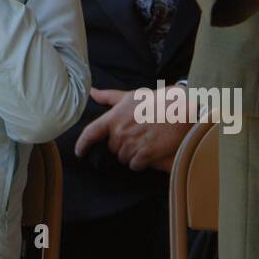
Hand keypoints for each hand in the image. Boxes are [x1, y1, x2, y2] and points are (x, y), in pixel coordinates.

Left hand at [74, 87, 188, 171]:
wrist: (179, 108)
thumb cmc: (154, 101)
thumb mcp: (129, 96)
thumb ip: (108, 97)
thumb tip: (92, 92)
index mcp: (113, 118)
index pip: (90, 133)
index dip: (82, 144)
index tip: (79, 152)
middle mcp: (120, 132)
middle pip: (112, 149)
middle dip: (121, 145)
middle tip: (135, 135)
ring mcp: (132, 144)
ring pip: (124, 158)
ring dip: (131, 154)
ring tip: (144, 141)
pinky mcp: (146, 154)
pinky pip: (135, 165)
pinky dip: (140, 162)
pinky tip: (148, 152)